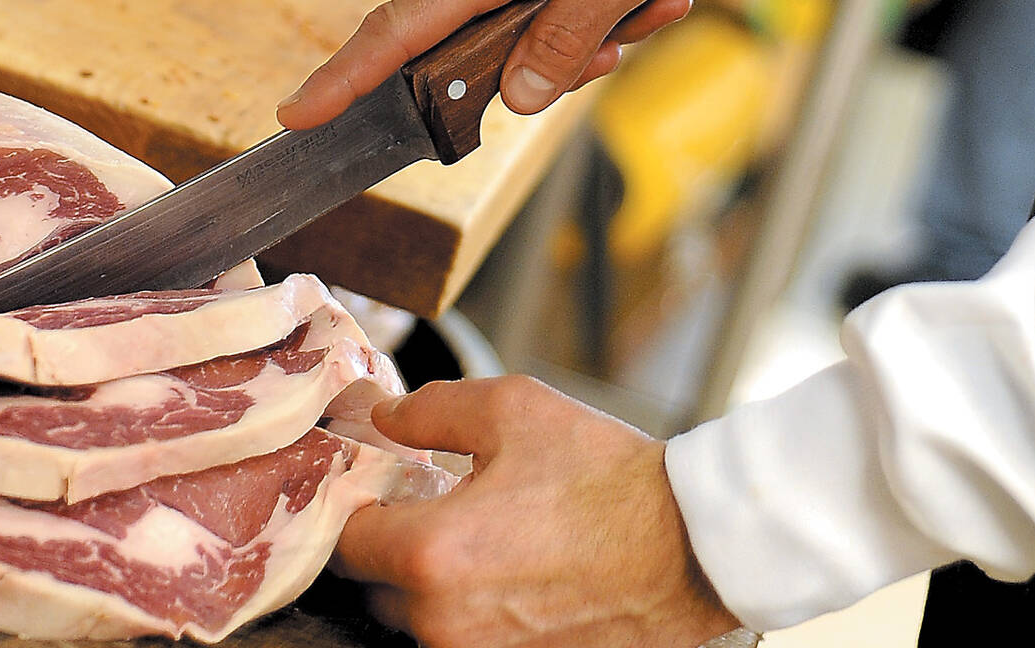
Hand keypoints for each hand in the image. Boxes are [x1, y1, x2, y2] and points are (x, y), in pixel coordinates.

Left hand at [334, 376, 742, 647]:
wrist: (691, 547)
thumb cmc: (609, 480)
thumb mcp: (515, 409)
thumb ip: (431, 410)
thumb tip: (385, 419)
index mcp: (430, 554)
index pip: (344, 540)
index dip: (357, 504)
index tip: (382, 485)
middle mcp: (442, 621)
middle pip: (374, 587)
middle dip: (393, 545)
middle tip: (434, 505)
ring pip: (415, 620)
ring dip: (430, 582)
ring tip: (483, 538)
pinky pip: (464, 639)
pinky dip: (473, 609)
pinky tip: (513, 570)